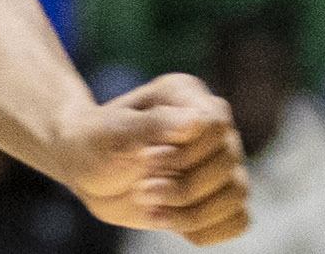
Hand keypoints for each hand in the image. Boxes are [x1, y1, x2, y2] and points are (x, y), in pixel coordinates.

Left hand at [56, 74, 247, 243]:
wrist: (87, 169)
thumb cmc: (96, 141)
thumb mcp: (112, 131)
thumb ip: (152, 124)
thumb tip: (197, 122)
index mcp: (186, 95)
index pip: (216, 124)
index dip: (187, 149)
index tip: (146, 158)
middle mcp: (211, 127)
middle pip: (228, 163)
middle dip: (184, 185)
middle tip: (142, 189)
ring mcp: (220, 163)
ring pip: (236, 194)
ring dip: (193, 211)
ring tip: (149, 209)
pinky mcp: (219, 197)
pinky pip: (237, 220)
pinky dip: (206, 229)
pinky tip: (168, 221)